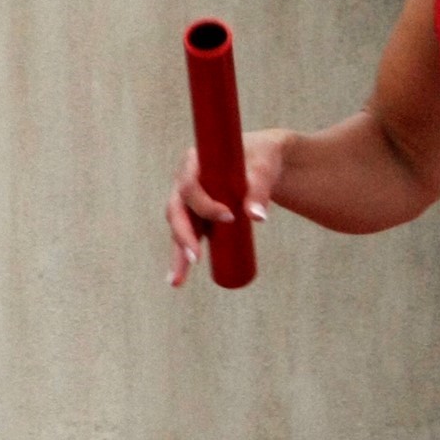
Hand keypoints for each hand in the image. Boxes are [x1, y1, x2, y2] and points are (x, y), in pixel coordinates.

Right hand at [164, 128, 286, 286]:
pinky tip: (178, 279)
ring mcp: (190, 200)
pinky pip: (187, 237)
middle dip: (183, 236)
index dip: (204, 204)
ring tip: (178, 280)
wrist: (263, 160)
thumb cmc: (261, 158)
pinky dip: (182, 257)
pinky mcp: (198, 216)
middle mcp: (185, 181)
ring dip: (178, 254)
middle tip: (196, 257)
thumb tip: (257, 218)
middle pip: (176, 210)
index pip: (190, 186)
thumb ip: (259, 190)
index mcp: (195, 162)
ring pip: (179, 228)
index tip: (229, 218)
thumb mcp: (263, 169)